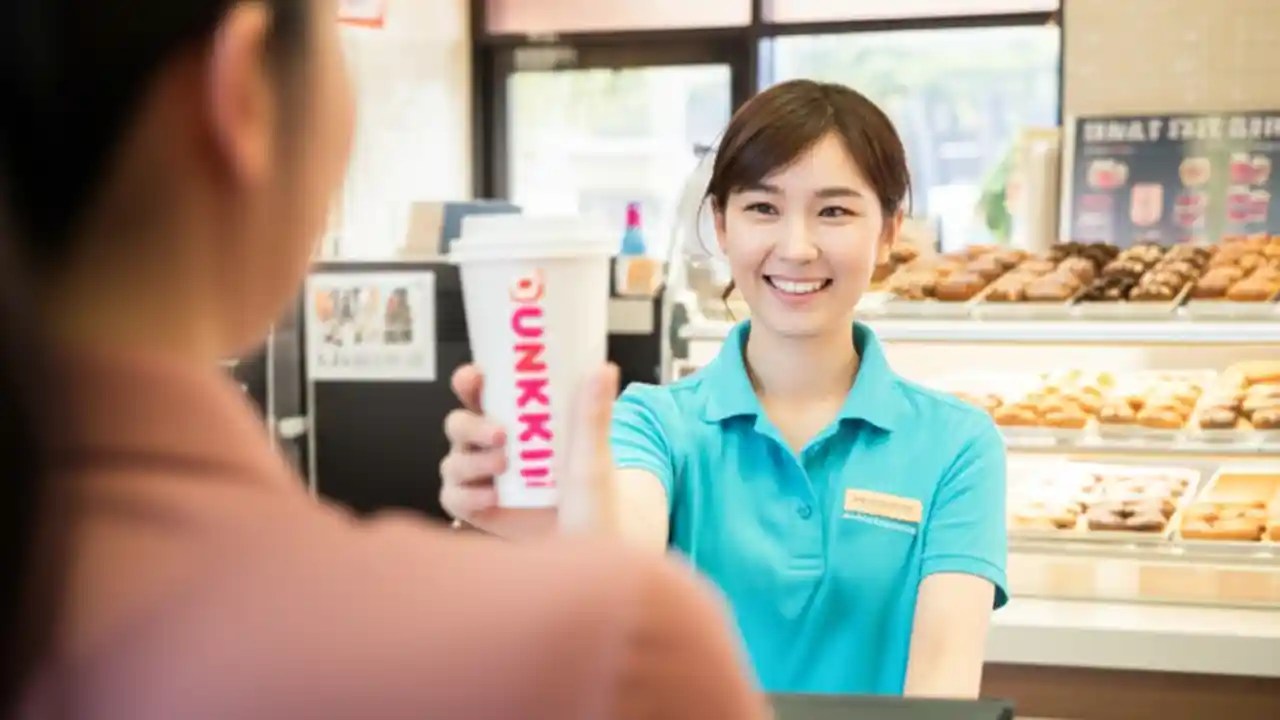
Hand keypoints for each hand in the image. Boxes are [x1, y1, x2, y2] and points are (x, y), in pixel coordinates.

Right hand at [439, 363, 620, 539]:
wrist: (592, 548)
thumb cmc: (594, 500)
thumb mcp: (594, 458)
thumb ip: (594, 416)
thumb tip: (604, 369)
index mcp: (517, 423)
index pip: (482, 392)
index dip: (470, 381)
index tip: (476, 376)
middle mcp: (494, 447)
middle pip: (458, 424)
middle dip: (471, 425)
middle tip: (500, 433)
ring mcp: (483, 479)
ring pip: (453, 460)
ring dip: (472, 460)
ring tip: (503, 465)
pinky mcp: (478, 510)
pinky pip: (454, 498)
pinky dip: (466, 495)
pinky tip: (491, 497)